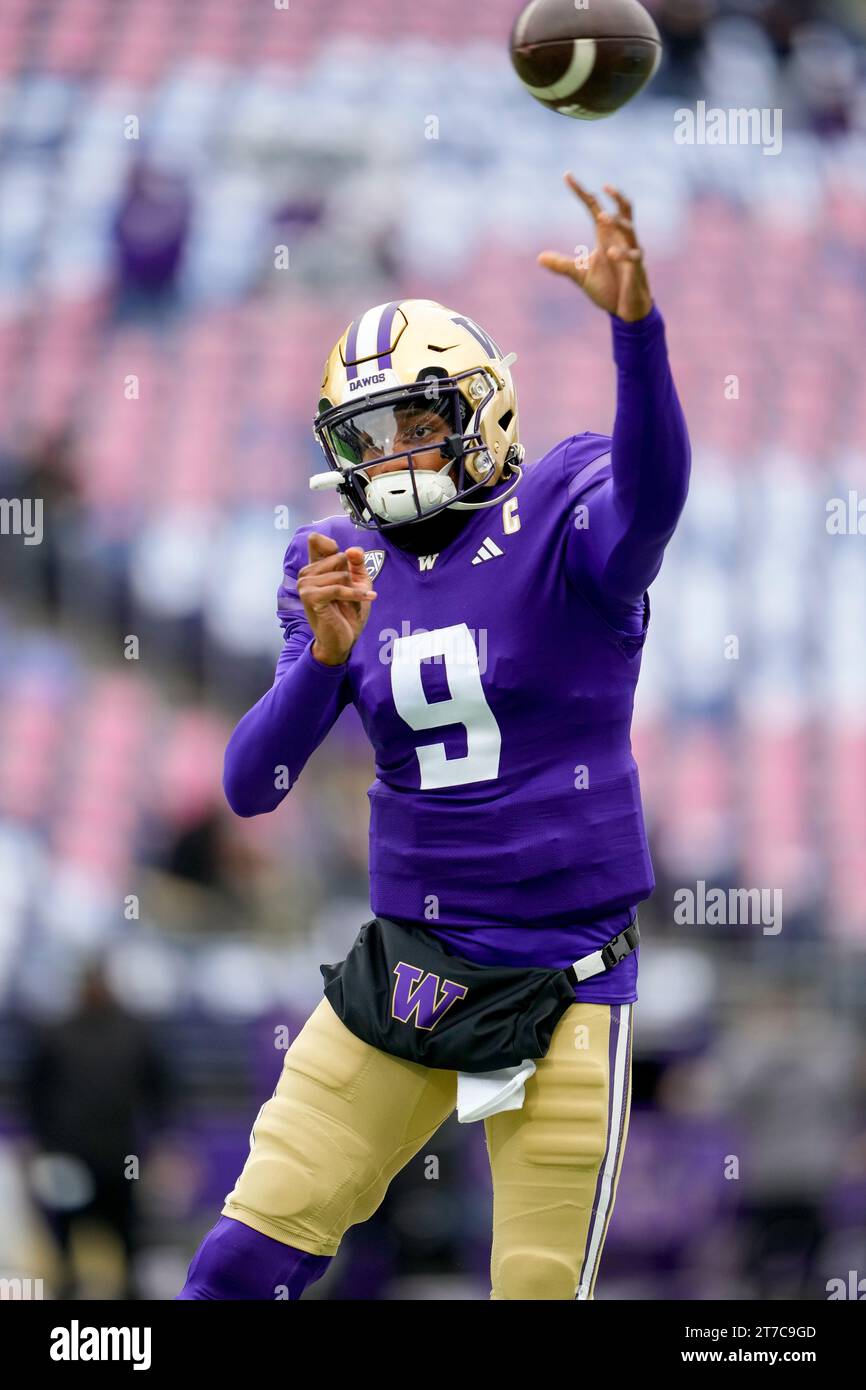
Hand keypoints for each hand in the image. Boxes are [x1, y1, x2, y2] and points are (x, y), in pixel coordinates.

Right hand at [298, 533, 376, 666]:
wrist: (342, 640)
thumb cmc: (348, 612)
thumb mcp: (358, 583)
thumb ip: (357, 564)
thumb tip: (353, 550)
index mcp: (315, 568)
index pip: (316, 541)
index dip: (330, 543)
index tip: (345, 557)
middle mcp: (306, 574)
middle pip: (338, 557)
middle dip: (351, 576)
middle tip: (351, 593)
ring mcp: (305, 585)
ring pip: (340, 574)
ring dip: (353, 588)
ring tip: (355, 600)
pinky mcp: (311, 597)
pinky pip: (338, 588)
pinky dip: (355, 594)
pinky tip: (369, 598)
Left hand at [537, 173, 653, 322]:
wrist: (626, 310)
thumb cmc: (607, 288)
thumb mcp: (581, 275)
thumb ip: (562, 265)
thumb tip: (539, 258)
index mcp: (605, 235)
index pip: (593, 206)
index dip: (581, 191)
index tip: (567, 175)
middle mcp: (619, 238)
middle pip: (623, 208)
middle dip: (616, 196)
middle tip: (604, 186)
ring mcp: (630, 251)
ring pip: (629, 228)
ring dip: (617, 221)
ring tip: (603, 216)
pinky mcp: (636, 268)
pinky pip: (632, 256)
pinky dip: (622, 253)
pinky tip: (611, 253)